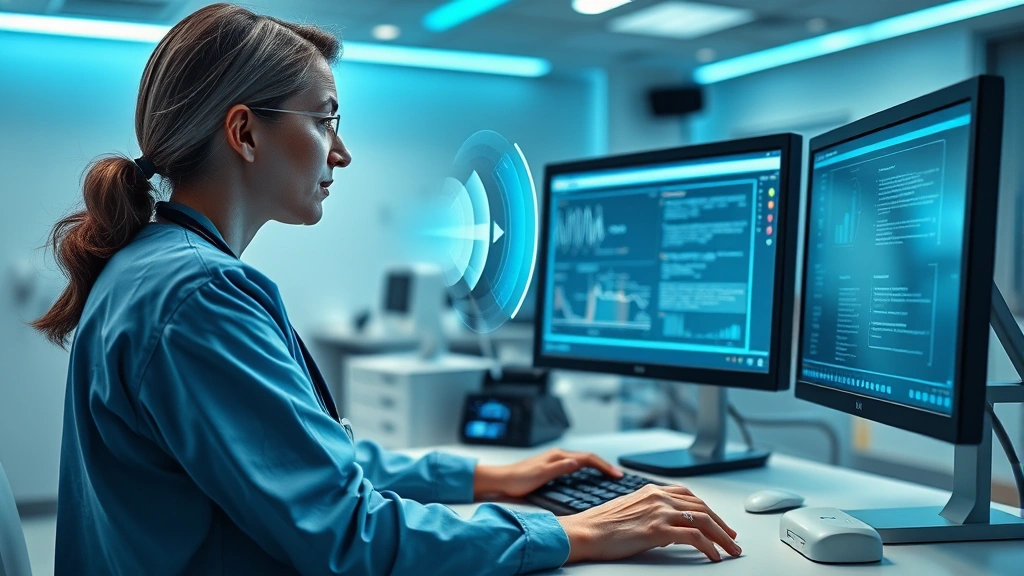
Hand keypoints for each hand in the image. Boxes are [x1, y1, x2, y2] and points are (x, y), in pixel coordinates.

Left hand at [473, 448, 623, 498]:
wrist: (501, 480)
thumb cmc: (518, 479)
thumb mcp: (541, 475)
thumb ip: (560, 468)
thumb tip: (578, 462)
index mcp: (558, 456)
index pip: (588, 458)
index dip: (603, 466)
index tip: (616, 474)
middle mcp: (558, 456)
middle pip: (588, 458)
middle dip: (604, 466)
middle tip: (618, 475)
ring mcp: (555, 461)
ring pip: (582, 462)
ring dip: (597, 468)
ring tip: (608, 476)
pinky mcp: (552, 468)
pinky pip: (575, 467)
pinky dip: (587, 471)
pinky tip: (588, 478)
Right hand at [557, 483, 740, 562]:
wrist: (585, 531)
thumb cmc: (601, 525)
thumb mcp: (631, 511)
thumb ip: (652, 513)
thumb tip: (670, 529)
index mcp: (652, 490)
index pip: (691, 497)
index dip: (710, 510)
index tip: (719, 523)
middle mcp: (659, 497)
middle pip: (703, 507)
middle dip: (722, 525)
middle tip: (732, 539)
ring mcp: (660, 512)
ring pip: (704, 520)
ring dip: (722, 537)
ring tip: (730, 550)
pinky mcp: (658, 529)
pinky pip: (694, 537)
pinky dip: (709, 547)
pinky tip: (714, 556)